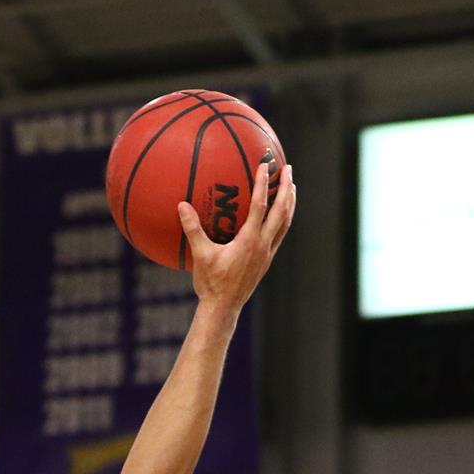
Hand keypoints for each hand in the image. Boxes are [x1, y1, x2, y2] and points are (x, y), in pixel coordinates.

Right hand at [176, 154, 295, 311]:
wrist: (224, 308)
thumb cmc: (211, 283)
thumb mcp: (200, 255)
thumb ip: (192, 229)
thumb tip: (182, 205)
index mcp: (250, 241)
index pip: (261, 207)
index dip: (264, 185)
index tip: (265, 166)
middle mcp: (263, 245)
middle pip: (282, 212)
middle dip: (287, 189)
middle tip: (288, 169)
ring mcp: (267, 253)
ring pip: (285, 223)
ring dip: (289, 203)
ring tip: (291, 186)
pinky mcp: (266, 260)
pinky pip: (279, 234)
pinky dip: (283, 219)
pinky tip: (279, 213)